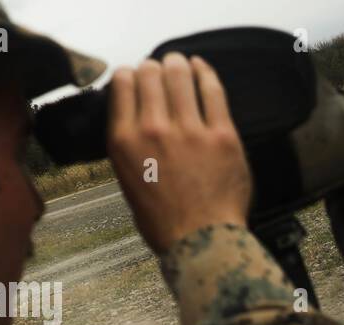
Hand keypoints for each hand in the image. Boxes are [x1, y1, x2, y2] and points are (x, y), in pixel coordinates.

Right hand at [107, 53, 253, 254]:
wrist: (202, 242)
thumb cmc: (165, 222)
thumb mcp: (128, 182)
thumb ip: (131, 147)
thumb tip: (136, 121)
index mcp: (124, 142)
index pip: (122, 85)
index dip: (130, 75)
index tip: (137, 77)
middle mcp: (153, 129)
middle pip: (150, 74)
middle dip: (154, 67)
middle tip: (160, 70)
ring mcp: (189, 130)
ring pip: (180, 75)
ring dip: (178, 64)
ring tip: (181, 64)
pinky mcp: (221, 134)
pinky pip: (212, 90)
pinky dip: (205, 72)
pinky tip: (202, 67)